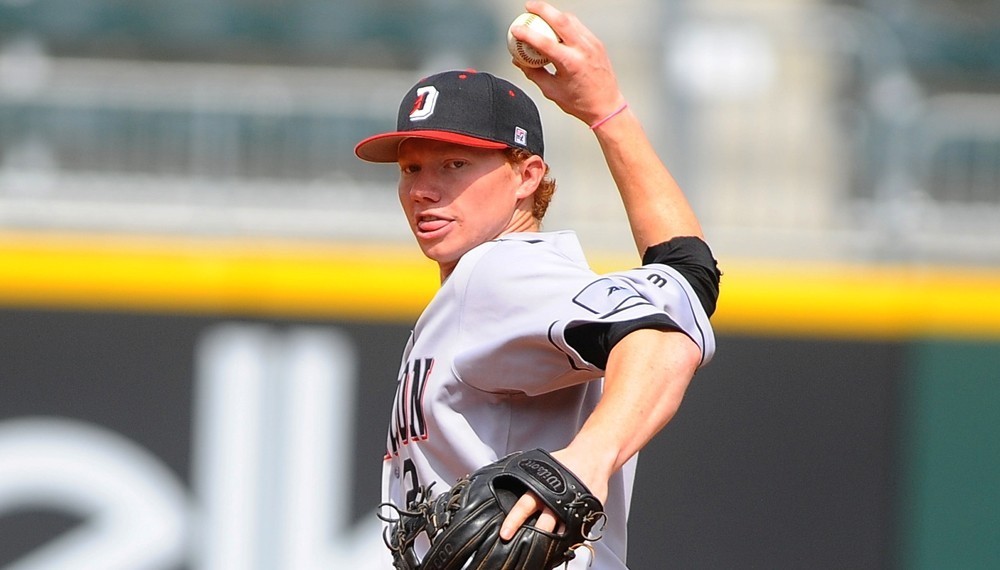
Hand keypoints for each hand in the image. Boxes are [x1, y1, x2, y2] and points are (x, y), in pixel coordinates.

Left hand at [499, 447, 610, 540]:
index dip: (514, 521)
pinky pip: (578, 530)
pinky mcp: (587, 513)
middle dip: (535, 538)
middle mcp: (557, 500)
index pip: (524, 506)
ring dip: (554, 540)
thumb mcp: (541, 465)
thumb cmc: (566, 460)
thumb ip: (527, 476)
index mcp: (543, 488)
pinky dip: (570, 536)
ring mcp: (573, 508)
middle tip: (526, 547)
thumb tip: (504, 479)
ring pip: (562, 531)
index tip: (505, 534)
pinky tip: (564, 540)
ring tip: (546, 549)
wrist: (592, 456)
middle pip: (544, 524)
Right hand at [509, 1, 626, 125]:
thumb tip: (520, 61)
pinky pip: (579, 27)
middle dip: (542, 9)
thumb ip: (533, 73)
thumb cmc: (581, 102)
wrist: (606, 106)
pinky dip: (566, 23)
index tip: (516, 29)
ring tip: (542, 14)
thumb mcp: (551, 90)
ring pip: (571, 20)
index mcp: (570, 64)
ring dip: (555, 14)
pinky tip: (557, 26)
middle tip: (528, 7)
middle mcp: (583, 50)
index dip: (527, 33)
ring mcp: (592, 45)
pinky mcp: (597, 43)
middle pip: (560, 20)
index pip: (544, 42)